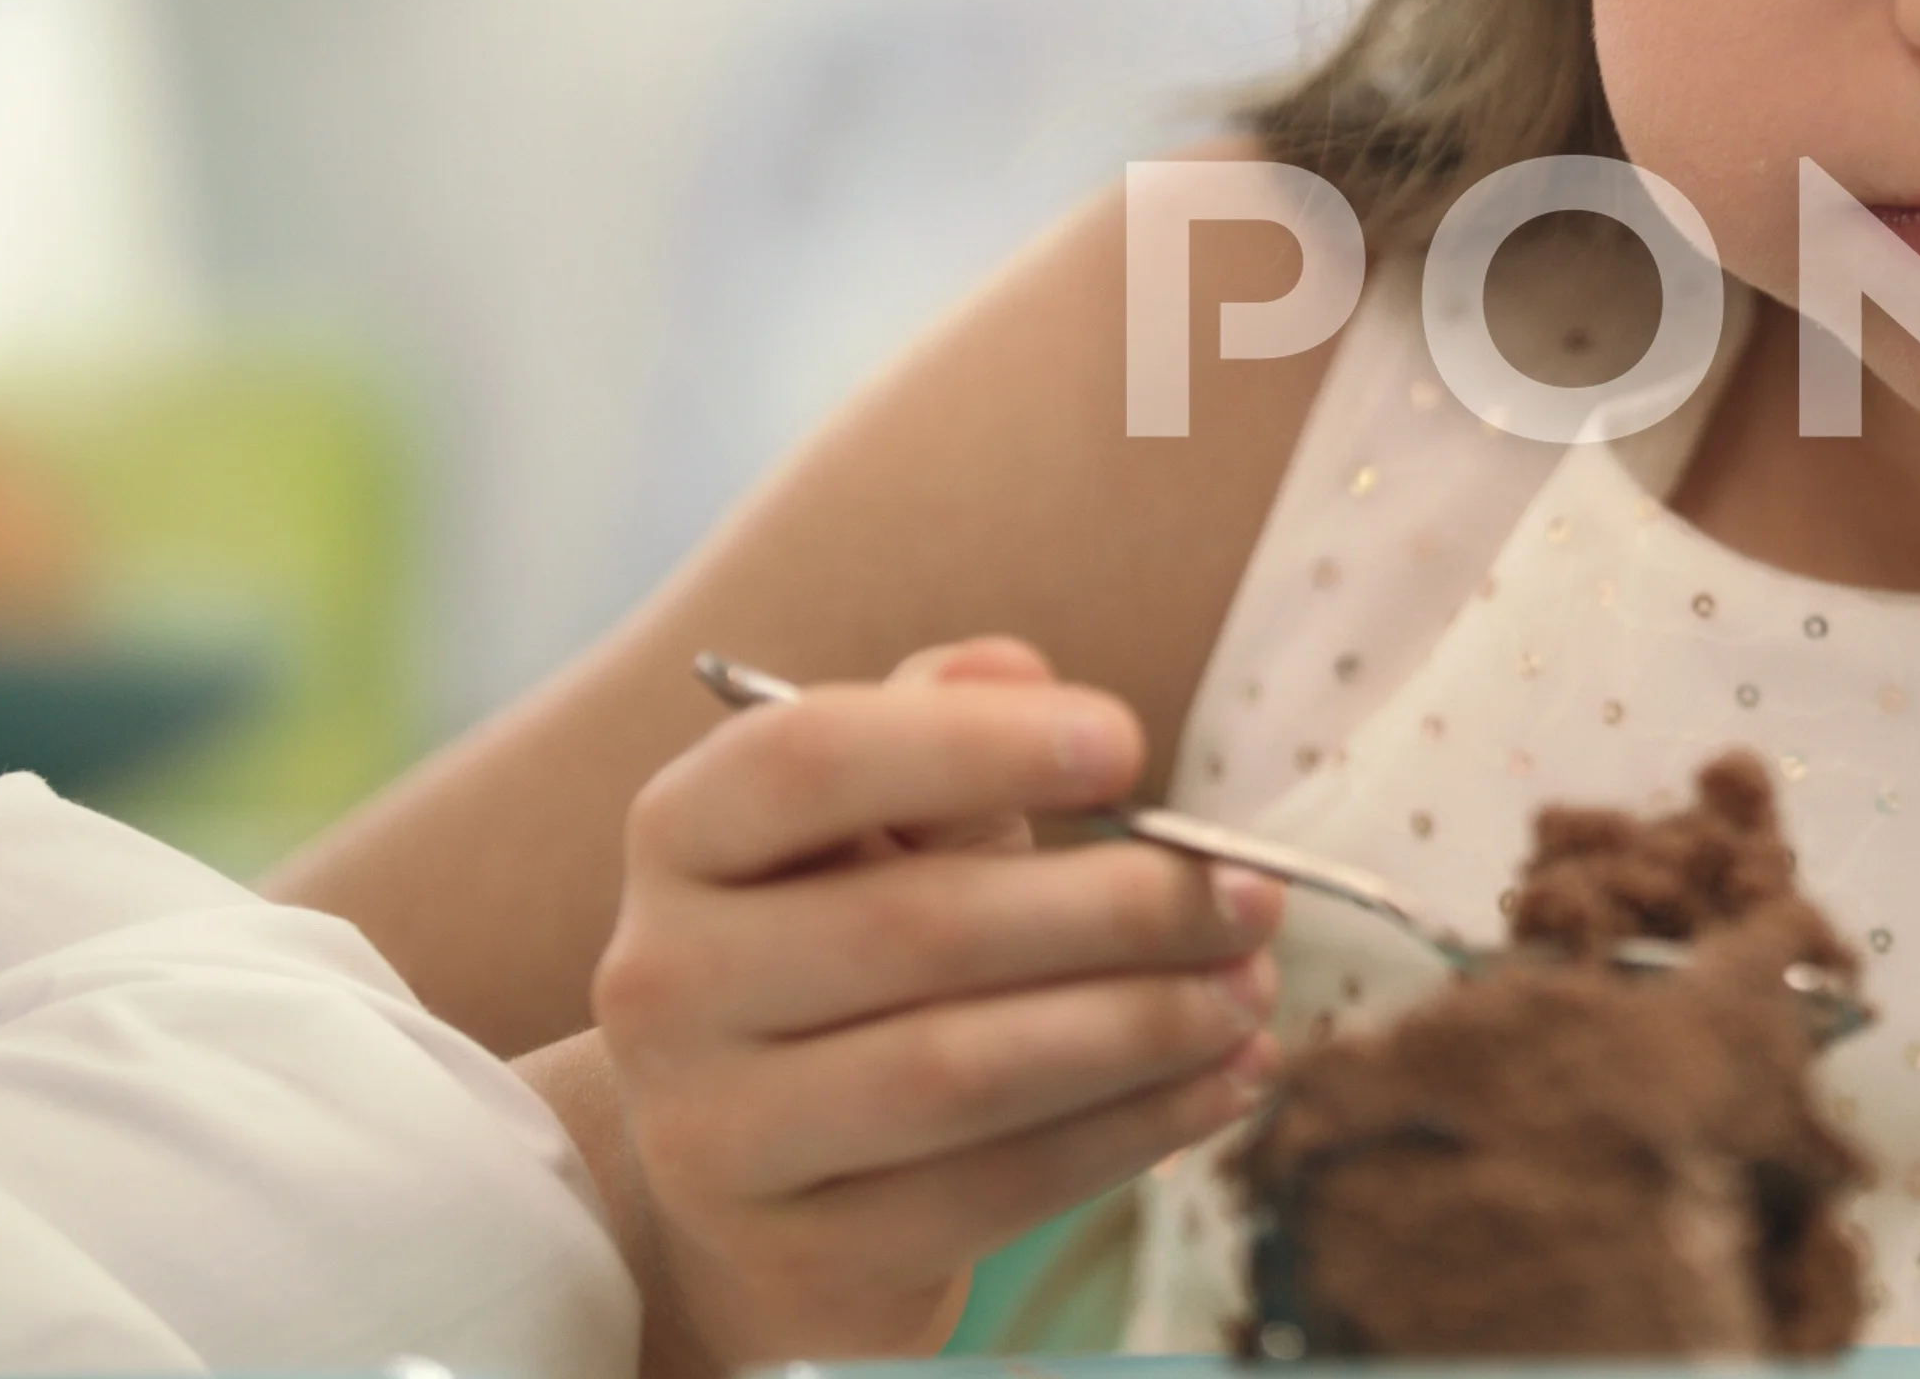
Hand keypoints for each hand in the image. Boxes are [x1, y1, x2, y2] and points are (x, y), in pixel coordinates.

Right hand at [594, 638, 1284, 1373]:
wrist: (762, 1180)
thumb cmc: (852, 956)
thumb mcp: (880, 825)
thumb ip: (939, 729)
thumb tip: (1016, 667)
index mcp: (686, 834)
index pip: (807, 761)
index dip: (975, 745)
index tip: (1130, 742)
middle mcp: (667, 980)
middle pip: (916, 927)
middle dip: (1120, 909)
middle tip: (1253, 898)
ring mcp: (717, 1132)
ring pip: (963, 1070)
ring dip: (1144, 1027)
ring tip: (1253, 992)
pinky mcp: (799, 1251)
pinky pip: (997, 1189)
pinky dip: (1137, 1130)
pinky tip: (1229, 1081)